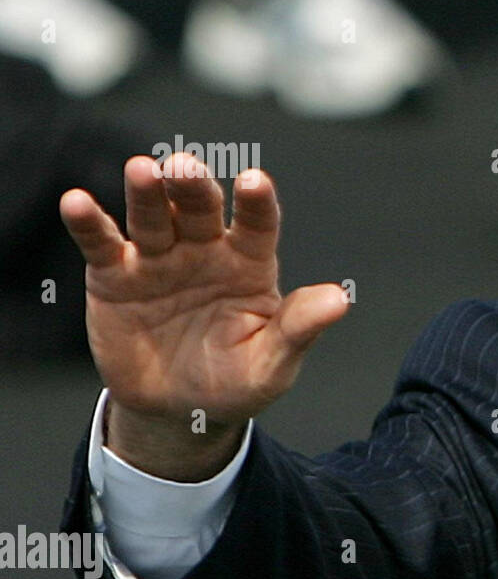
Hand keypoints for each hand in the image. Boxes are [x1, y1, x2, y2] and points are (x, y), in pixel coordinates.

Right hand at [59, 153, 348, 478]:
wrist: (179, 411)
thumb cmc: (236, 381)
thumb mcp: (272, 363)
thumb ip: (299, 328)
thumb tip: (340, 300)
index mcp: (250, 263)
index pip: (257, 225)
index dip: (256, 203)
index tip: (255, 181)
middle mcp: (204, 249)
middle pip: (199, 210)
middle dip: (193, 188)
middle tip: (184, 167)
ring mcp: (158, 258)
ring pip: (152, 217)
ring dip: (146, 193)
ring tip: (141, 170)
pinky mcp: (115, 276)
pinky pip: (102, 245)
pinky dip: (88, 223)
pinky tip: (76, 202)